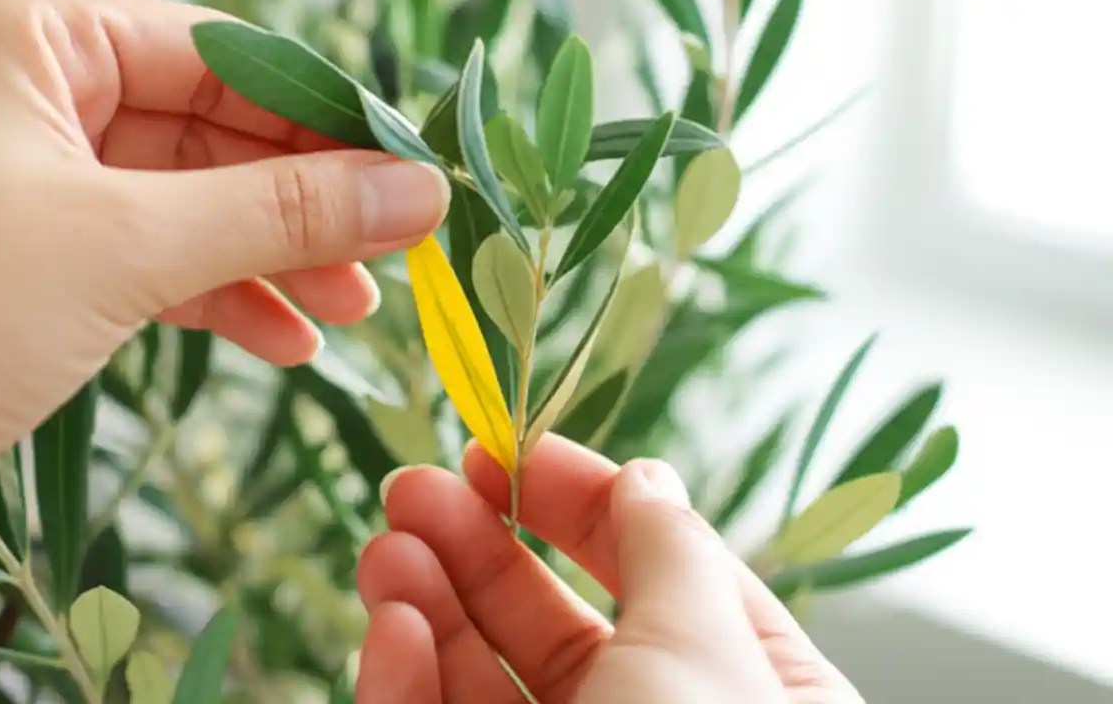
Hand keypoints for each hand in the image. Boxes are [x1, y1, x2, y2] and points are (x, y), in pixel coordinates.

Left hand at [0, 0, 447, 557]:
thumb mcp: (125, 249)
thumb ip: (279, 213)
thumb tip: (416, 189)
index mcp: (28, 39)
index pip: (217, 57)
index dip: (322, 118)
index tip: (409, 172)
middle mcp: (25, 95)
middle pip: (209, 133)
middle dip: (301, 203)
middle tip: (394, 252)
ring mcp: (27, 184)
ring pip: (187, 205)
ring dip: (271, 258)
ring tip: (351, 311)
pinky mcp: (30, 266)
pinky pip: (150, 262)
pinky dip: (218, 300)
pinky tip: (285, 343)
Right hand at [356, 436, 863, 702]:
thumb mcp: (706, 650)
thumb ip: (666, 549)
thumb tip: (644, 474)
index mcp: (741, 690)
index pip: (658, 573)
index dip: (583, 501)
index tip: (508, 450)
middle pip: (555, 621)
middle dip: (482, 544)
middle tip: (416, 486)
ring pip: (482, 680)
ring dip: (431, 600)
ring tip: (390, 542)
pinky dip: (406, 678)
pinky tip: (393, 621)